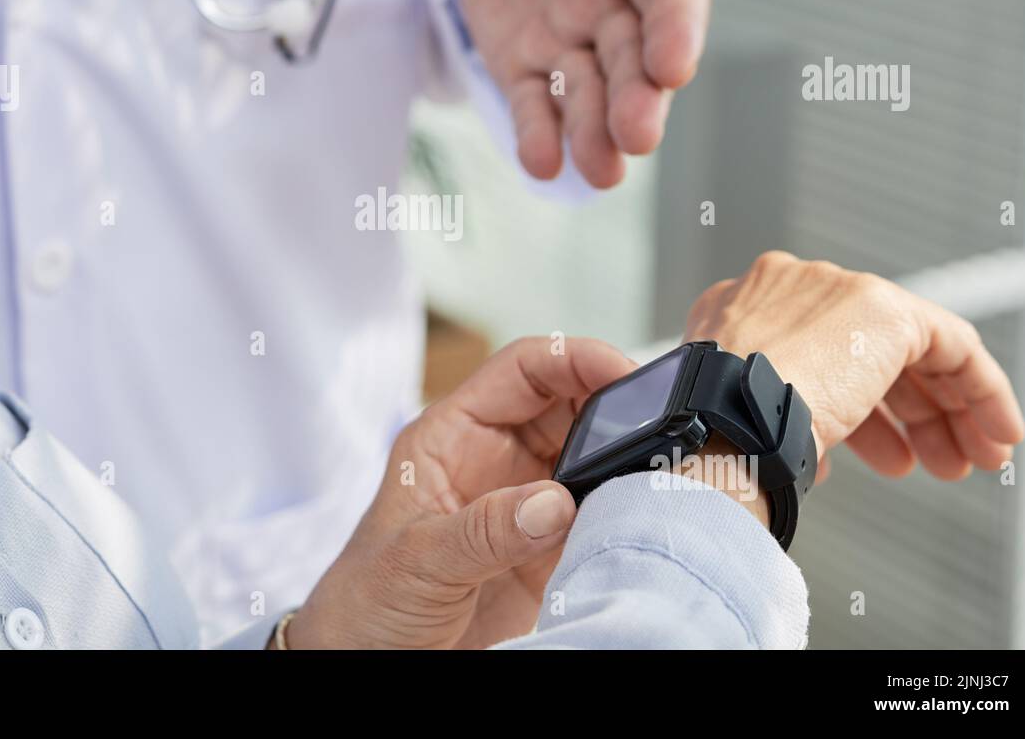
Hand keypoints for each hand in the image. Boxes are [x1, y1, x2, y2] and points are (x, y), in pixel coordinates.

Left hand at [287, 337, 635, 648]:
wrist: (366, 666)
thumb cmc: (366, 601)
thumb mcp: (414, 560)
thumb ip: (481, 530)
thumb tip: (553, 503)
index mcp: (453, 435)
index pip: (522, 371)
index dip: (573, 359)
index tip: (620, 370)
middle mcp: (496, 462)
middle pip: (571, 409)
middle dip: (616, 409)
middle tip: (658, 424)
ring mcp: (526, 507)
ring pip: (594, 463)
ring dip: (627, 464)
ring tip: (658, 472)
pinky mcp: (550, 554)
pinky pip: (600, 520)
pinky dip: (627, 516)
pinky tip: (645, 519)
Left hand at [458, 0, 709, 188]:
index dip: (677, 29)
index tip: (675, 66)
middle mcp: (619, 7)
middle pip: (635, 62)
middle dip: (638, 102)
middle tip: (638, 139)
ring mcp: (574, 42)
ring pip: (589, 95)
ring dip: (595, 134)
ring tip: (600, 172)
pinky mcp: (528, 65)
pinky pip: (534, 105)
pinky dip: (538, 134)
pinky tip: (540, 162)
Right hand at [684, 251, 1024, 481]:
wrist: (721, 415)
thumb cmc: (715, 428)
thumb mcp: (740, 420)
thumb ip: (781, 417)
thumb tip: (815, 454)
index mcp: (737, 309)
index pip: (812, 353)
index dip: (855, 410)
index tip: (880, 450)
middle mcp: (784, 288)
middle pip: (864, 350)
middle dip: (902, 414)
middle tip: (927, 460)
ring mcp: (833, 291)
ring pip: (908, 347)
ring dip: (939, 412)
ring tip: (955, 462)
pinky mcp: (882, 307)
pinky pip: (950, 343)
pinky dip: (979, 391)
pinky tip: (992, 429)